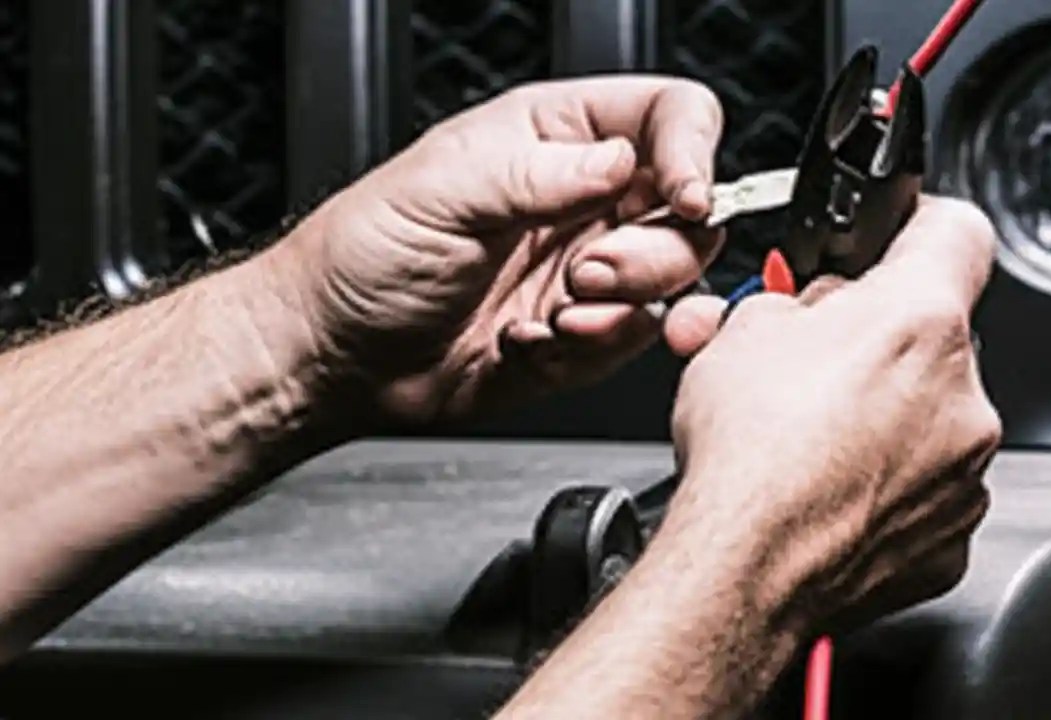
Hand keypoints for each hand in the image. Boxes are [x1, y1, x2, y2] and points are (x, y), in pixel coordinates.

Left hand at [279, 77, 723, 425]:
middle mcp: (585, 200)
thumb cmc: (364, 254)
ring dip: (624, 304)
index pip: (668, 117)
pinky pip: (633, 340)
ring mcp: (589, 269)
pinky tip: (531, 340)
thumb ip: (538, 173)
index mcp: (556, 137)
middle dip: (651, 250)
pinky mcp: (585, 333)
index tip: (685, 196)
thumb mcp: (443, 189)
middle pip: (689, 210)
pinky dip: (593, 349)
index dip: (693, 151)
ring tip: (556, 309)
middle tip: (586, 270)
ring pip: (674, 280)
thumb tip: (622, 159)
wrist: (337, 354)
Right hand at [662, 197, 1001, 630]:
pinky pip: (927, 487)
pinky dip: (885, 484)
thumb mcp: (741, 332)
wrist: (744, 569)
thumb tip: (804, 309)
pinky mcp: (952, 534)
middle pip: (934, 337)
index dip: (919, 225)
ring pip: (932, 416)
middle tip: (815, 363)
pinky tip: (830, 489)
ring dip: (882, 416)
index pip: (957, 231)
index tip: (899, 237)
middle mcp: (963, 395)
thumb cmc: (745, 458)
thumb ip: (795, 303)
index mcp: (919, 321)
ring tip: (812, 438)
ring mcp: (965, 471)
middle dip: (878, 341)